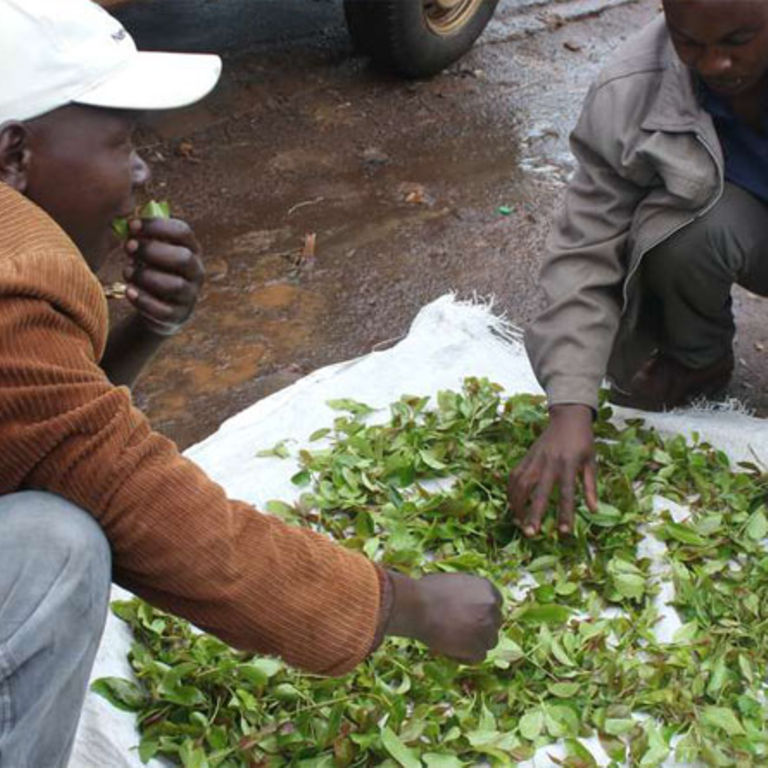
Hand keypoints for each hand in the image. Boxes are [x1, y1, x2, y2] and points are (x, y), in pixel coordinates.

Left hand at [123, 216, 203, 335]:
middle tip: (128, 247)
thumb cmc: (152, 271)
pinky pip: (163, 310)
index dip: (157, 226)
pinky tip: (129, 291)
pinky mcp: (178, 316)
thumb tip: (129, 224)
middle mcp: (196, 273)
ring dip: (146, 276)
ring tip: (126, 271)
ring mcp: (190, 296)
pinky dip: (143, 300)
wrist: (155, 308)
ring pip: (174, 286)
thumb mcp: (152, 252)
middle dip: (152, 251)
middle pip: (183, 259)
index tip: (132, 225)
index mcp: (192, 250)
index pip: (183, 232)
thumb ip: (145, 237)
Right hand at [385, 572, 501, 662]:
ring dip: (473, 644)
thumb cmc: (427, 591)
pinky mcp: (479, 647)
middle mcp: (492, 606)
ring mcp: (487, 627)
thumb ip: (468, 593)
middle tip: (459, 632)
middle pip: (493, 624)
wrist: (416, 606)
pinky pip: (478, 657)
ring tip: (450, 642)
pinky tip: (448, 651)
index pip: (495, 604)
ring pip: (488, 642)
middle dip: (480, 629)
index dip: (483, 613)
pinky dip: (464, 657)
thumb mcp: (454, 582)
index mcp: (487, 587)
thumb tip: (468, 603)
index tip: (471, 619)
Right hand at [508, 404, 597, 536]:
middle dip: (533, 513)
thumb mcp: (591, 461)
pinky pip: (515, 475)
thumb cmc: (583, 441)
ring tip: (518, 521)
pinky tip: (512, 503)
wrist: (568, 417)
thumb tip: (594, 510)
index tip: (563, 532)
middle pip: (538, 491)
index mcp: (569, 464)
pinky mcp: (526, 456)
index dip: (565, 513)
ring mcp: (535, 459)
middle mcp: (549, 462)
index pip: (567, 493)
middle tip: (530, 533)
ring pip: (521, 483)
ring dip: (517, 503)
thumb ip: (591, 486)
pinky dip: (511, 490)